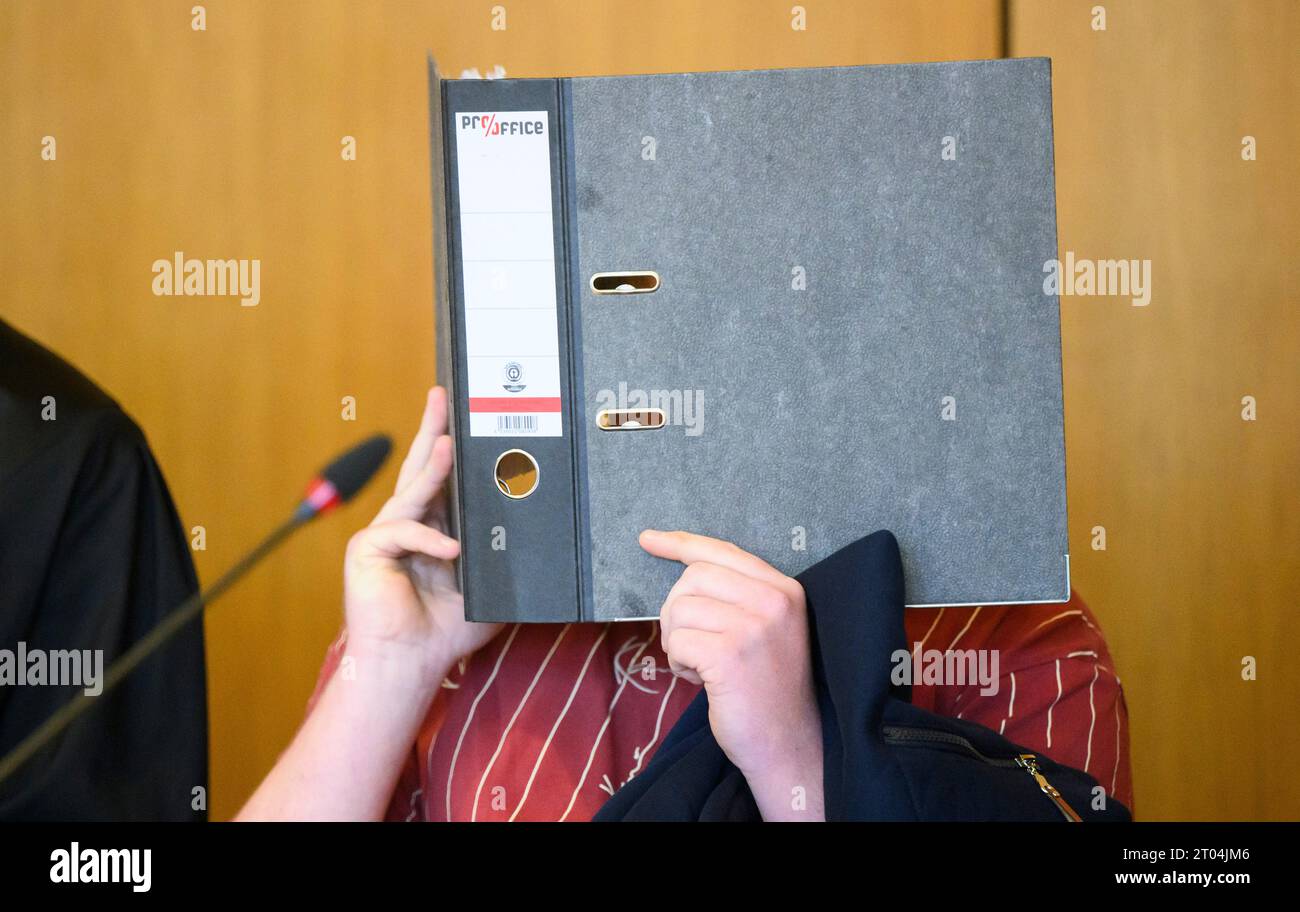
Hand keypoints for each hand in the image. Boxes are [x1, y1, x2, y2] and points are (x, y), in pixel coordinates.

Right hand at [343, 387, 501, 688]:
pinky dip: (429, 540)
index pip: (445, 480)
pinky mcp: (367, 550)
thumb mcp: (489, 586)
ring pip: (412, 491)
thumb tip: (542, 532)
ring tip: (448, 445)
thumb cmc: (448, 629)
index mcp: (434, 529)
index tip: (467, 417)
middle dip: (431, 429)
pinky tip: (451, 551)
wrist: (411, 663)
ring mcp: (384, 534)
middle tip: (442, 396)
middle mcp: (406, 523)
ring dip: (432, 468)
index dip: (453, 449)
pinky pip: (402, 532)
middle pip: (420, 468)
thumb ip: (504, 558)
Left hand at [641, 529, 823, 820]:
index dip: (680, 544)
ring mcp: (754, 627)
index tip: (649, 540)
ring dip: (677, 641)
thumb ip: (735, 596)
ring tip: (702, 666)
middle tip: (691, 644)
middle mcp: (774, 601)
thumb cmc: (768, 690)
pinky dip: (678, 662)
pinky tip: (701, 680)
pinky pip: (677, 641)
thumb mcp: (765, 629)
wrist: (790, 745)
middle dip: (677, 610)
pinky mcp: (730, 654)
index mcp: (784, 590)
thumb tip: (681, 569)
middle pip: (693, 578)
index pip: (722, 552)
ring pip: (679, 609)